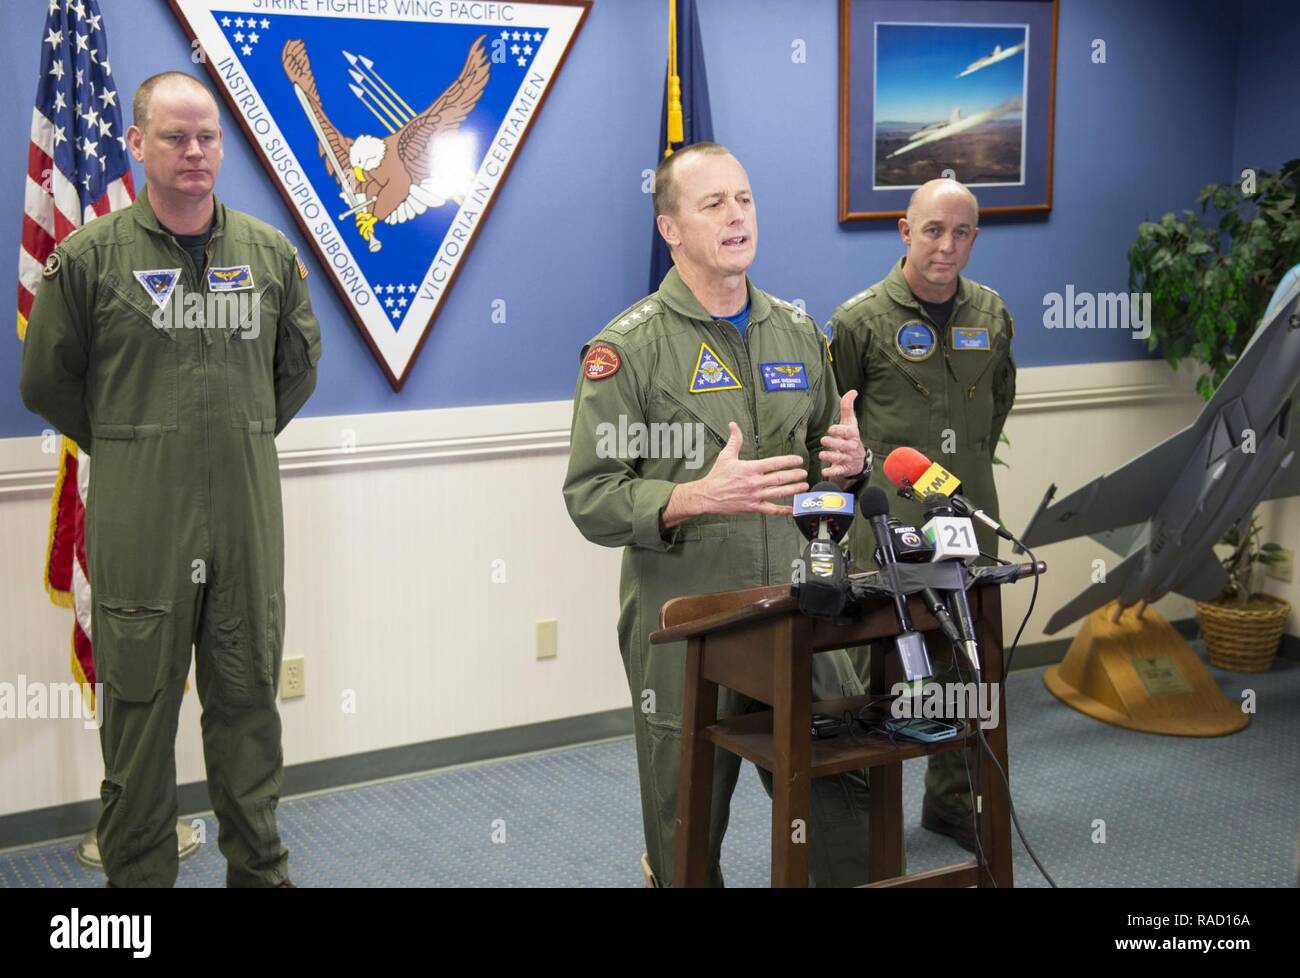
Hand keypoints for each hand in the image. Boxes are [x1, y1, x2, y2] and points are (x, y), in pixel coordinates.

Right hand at [664, 422, 808, 525]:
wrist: (707, 495)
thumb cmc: (717, 475)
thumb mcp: (726, 455)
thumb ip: (735, 440)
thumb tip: (734, 424)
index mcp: (750, 468)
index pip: (774, 463)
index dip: (788, 461)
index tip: (798, 460)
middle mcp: (754, 482)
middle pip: (779, 478)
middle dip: (794, 475)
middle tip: (804, 473)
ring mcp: (755, 495)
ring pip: (778, 493)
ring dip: (793, 489)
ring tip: (804, 486)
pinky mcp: (753, 507)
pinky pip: (770, 509)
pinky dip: (782, 510)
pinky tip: (792, 508)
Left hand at [819, 389, 867, 480]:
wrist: (858, 460)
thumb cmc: (850, 437)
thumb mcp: (850, 422)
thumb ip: (848, 407)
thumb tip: (852, 391)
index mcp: (852, 435)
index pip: (847, 432)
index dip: (840, 430)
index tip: (831, 429)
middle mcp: (851, 447)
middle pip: (843, 445)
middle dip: (834, 443)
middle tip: (823, 440)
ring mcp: (848, 459)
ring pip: (840, 458)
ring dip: (830, 457)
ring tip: (821, 455)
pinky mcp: (844, 469)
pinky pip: (838, 471)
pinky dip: (832, 472)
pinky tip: (824, 472)